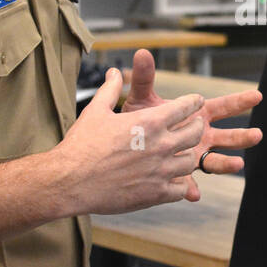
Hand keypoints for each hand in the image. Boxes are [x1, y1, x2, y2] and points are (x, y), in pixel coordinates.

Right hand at [49, 67, 206, 215]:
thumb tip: (114, 72)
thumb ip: (110, 89)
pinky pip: (181, 188)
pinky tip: (171, 180)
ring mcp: (160, 171)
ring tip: (181, 155)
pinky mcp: (156, 194)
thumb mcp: (96, 111)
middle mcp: (160, 145)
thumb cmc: (81, 145)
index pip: (184, 107)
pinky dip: (179, 184)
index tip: (196, 102)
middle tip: (194, 127)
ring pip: (190, 162)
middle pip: (195, 133)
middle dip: (196, 127)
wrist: (70, 182)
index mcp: (149, 122)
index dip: (192, 103)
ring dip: (186, 156)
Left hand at [120, 49, 261, 200]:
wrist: (125, 145)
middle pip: (229, 135)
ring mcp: (194, 157)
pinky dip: (190, 188)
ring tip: (238, 165)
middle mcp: (202, 137)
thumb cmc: (138, 118)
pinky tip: (193, 194)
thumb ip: (144, 77)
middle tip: (258, 134)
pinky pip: (188, 184)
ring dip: (227, 164)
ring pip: (216, 161)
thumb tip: (141, 52)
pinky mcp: (180, 175)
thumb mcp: (143, 97)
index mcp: (199, 115)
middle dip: (244, 135)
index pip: (225, 106)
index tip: (257, 96)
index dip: (241, 101)